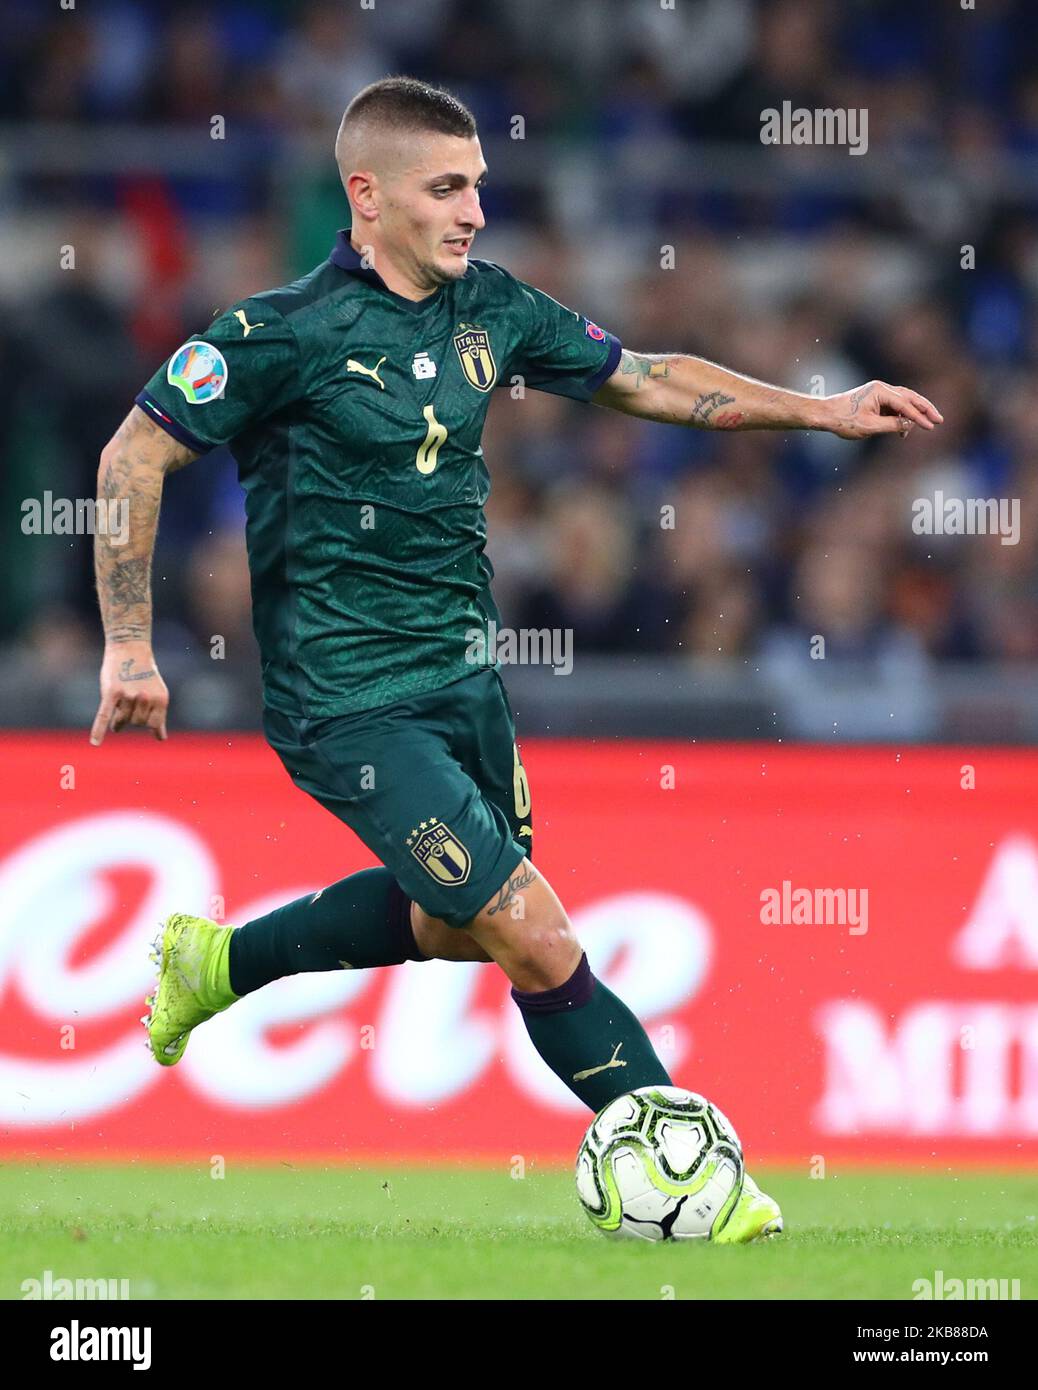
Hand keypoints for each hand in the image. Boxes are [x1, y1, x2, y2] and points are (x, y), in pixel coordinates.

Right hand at [90, 643, 168, 744]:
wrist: (130, 649)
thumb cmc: (144, 675)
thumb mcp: (157, 695)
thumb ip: (158, 717)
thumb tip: (161, 739)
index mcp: (161, 699)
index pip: (152, 725)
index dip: (145, 721)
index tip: (141, 710)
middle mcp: (146, 698)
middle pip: (136, 722)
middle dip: (131, 715)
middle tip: (130, 698)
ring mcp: (128, 695)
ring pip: (122, 720)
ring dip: (118, 717)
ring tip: (120, 701)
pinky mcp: (111, 692)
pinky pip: (104, 716)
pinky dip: (99, 730)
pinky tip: (95, 743)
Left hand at [823, 381, 942, 439]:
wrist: (825, 414)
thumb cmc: (844, 420)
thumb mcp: (869, 427)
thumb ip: (892, 425)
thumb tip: (910, 425)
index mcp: (880, 391)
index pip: (905, 404)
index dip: (919, 416)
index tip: (931, 426)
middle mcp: (882, 388)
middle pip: (910, 397)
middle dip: (925, 409)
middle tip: (939, 420)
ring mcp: (879, 392)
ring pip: (904, 401)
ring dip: (915, 412)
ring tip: (927, 424)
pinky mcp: (876, 399)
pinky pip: (895, 406)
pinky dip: (902, 416)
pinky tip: (904, 430)